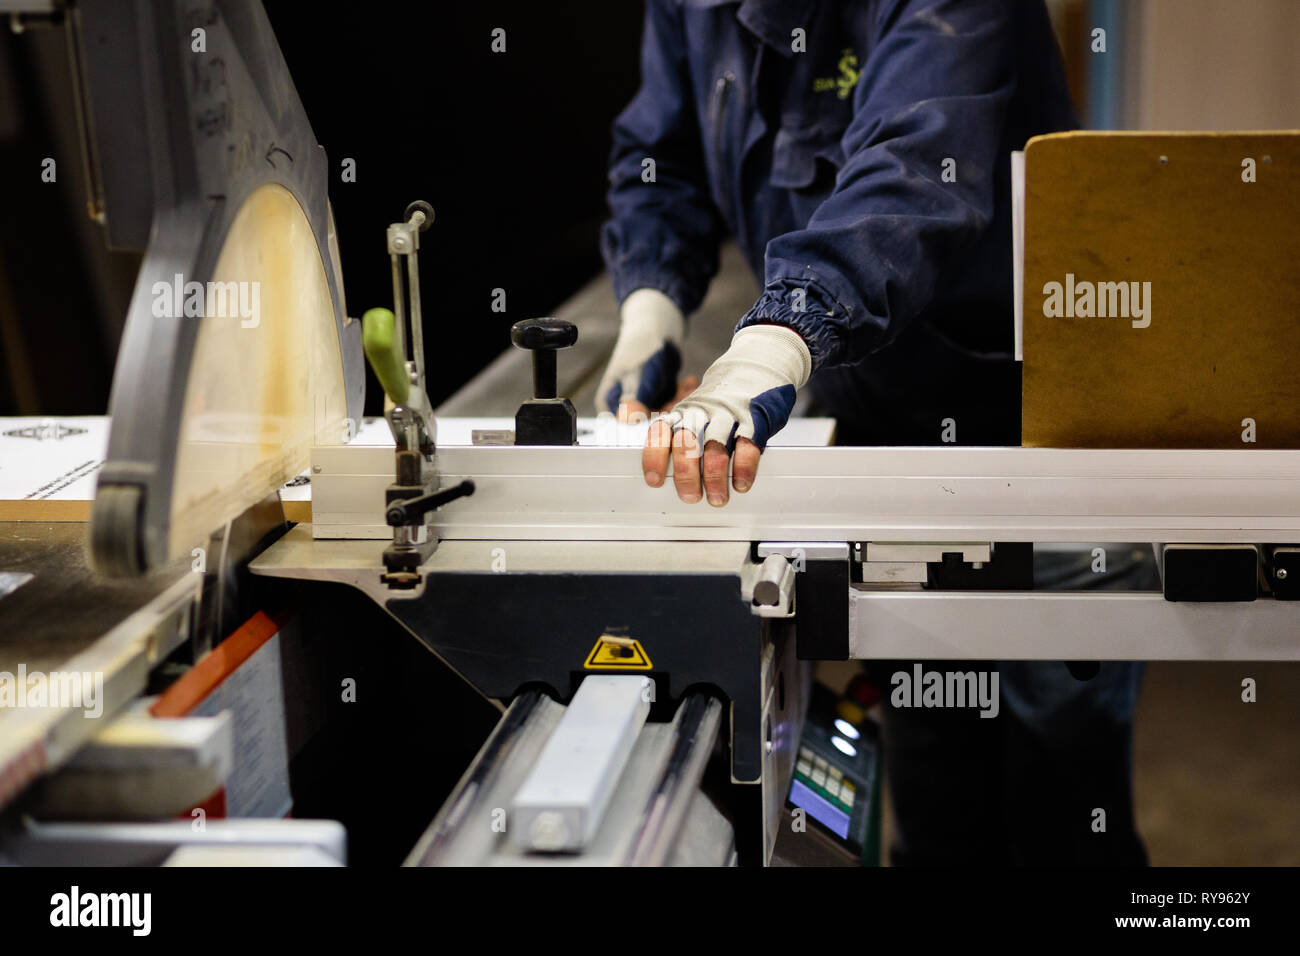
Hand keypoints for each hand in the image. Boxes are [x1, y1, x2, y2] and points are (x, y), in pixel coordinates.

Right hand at [597, 288, 696, 421]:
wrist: (655, 323)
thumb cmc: (642, 345)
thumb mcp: (639, 374)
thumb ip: (636, 397)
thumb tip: (627, 419)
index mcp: (609, 403)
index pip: (624, 429)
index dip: (647, 429)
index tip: (666, 422)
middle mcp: (624, 406)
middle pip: (647, 423)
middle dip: (668, 412)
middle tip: (684, 400)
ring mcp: (643, 402)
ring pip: (663, 413)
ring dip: (678, 403)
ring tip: (687, 386)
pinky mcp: (659, 397)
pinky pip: (673, 403)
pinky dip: (682, 395)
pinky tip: (688, 382)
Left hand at [643, 324, 810, 504]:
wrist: (759, 365)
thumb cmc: (723, 402)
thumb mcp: (696, 410)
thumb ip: (682, 436)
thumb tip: (666, 473)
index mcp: (685, 411)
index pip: (662, 432)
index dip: (655, 457)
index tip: (654, 481)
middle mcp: (704, 412)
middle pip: (686, 444)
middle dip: (686, 475)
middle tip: (691, 497)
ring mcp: (730, 414)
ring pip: (715, 447)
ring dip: (714, 477)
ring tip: (717, 498)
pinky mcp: (756, 419)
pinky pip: (747, 446)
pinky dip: (743, 468)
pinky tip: (740, 484)